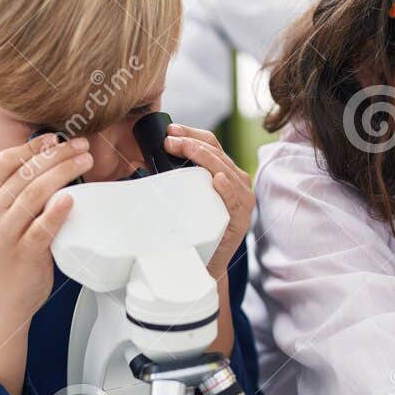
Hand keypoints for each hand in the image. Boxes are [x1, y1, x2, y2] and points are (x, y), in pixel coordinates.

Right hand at [0, 133, 89, 319]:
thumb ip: (21, 200)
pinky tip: (71, 198)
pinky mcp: (23, 255)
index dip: (32, 146)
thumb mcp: (3, 225)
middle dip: (57, 154)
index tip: (56, 137)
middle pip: (25, 173)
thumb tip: (55, 173)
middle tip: (81, 146)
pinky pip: (41, 228)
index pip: (5, 162)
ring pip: (33, 194)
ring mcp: (6, 234)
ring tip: (85, 162)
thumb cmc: (7, 264)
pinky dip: (56, 211)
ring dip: (62, 173)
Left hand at [164, 124, 251, 279]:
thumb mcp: (188, 194)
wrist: (204, 263)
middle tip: (168, 141)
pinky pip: (234, 200)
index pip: (211, 144)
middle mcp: (238, 181)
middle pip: (217, 153)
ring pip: (225, 170)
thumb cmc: (194, 227)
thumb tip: (152, 156)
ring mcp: (242, 200)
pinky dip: (226, 189)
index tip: (170, 132)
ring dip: (203, 157)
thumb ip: (180, 176)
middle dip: (191, 143)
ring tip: (183, 149)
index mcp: (226, 172)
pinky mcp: (240, 220)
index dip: (191, 134)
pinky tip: (218, 180)